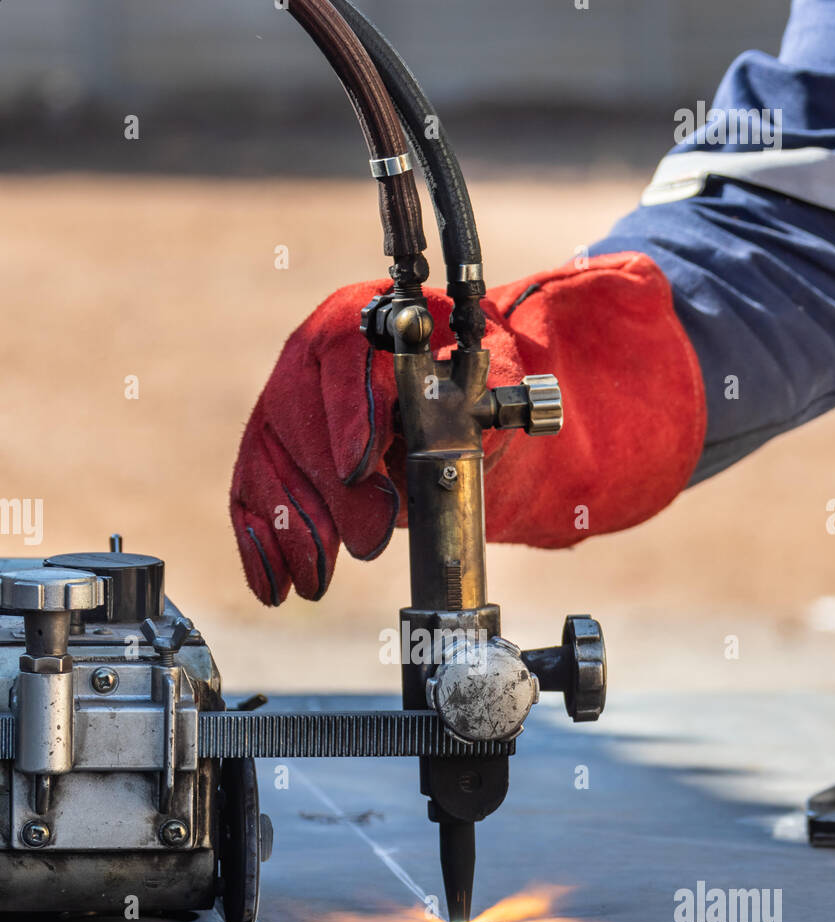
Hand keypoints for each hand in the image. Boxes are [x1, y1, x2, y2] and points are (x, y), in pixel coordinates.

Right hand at [230, 253, 704, 603]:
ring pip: (268, 462)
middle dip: (330, 492)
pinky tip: (274, 585)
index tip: (361, 469)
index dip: (350, 415)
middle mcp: (310, 354)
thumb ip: (468, 410)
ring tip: (319, 580)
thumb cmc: (464, 391)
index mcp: (365, 318)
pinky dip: (259, 546)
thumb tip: (449, 444)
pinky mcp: (266, 448)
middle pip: (298, 416)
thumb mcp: (480, 392)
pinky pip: (250, 495)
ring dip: (292, 529)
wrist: (446, 403)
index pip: (343, 353)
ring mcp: (281, 401)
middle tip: (366, 542)